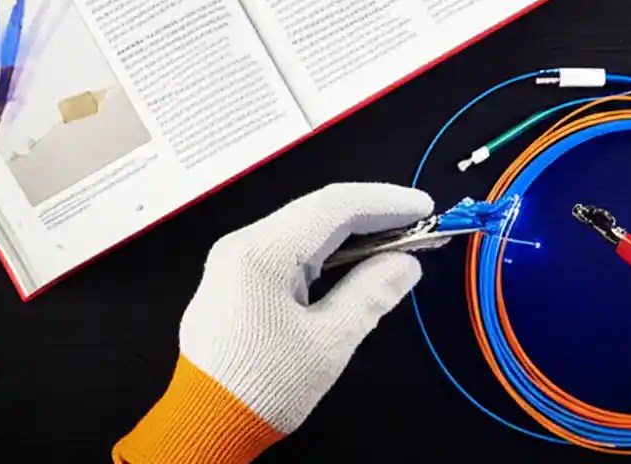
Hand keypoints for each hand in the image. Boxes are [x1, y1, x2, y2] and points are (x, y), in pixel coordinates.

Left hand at [114, 183, 434, 463]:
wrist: (206, 427)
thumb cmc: (263, 387)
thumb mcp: (329, 342)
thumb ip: (371, 293)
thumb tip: (405, 263)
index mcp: (260, 252)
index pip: (334, 205)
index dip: (386, 202)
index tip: (424, 207)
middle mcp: (242, 246)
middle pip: (317, 212)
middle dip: (373, 215)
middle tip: (419, 223)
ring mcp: (234, 263)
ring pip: (304, 231)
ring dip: (352, 234)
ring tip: (397, 241)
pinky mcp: (236, 283)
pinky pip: (289, 252)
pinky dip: (328, 252)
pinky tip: (356, 262)